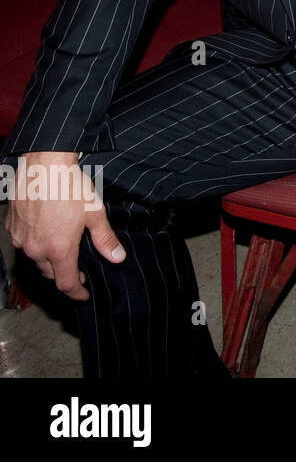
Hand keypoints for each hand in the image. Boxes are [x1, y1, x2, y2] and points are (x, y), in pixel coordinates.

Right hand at [5, 152, 124, 300]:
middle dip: (64, 275)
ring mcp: (21, 239)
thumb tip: (117, 259)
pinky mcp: (12, 227)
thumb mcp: (95, 213)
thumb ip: (105, 240)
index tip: (83, 295)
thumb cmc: (70, 187)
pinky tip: (47, 233)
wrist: (43, 166)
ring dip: (49, 260)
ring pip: (35, 259)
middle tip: (78, 270)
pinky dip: (36, 244)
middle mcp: (36, 249)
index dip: (76, 292)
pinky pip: (24, 243)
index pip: (65, 283)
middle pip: (50, 273)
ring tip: (63, 250)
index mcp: (59, 249)